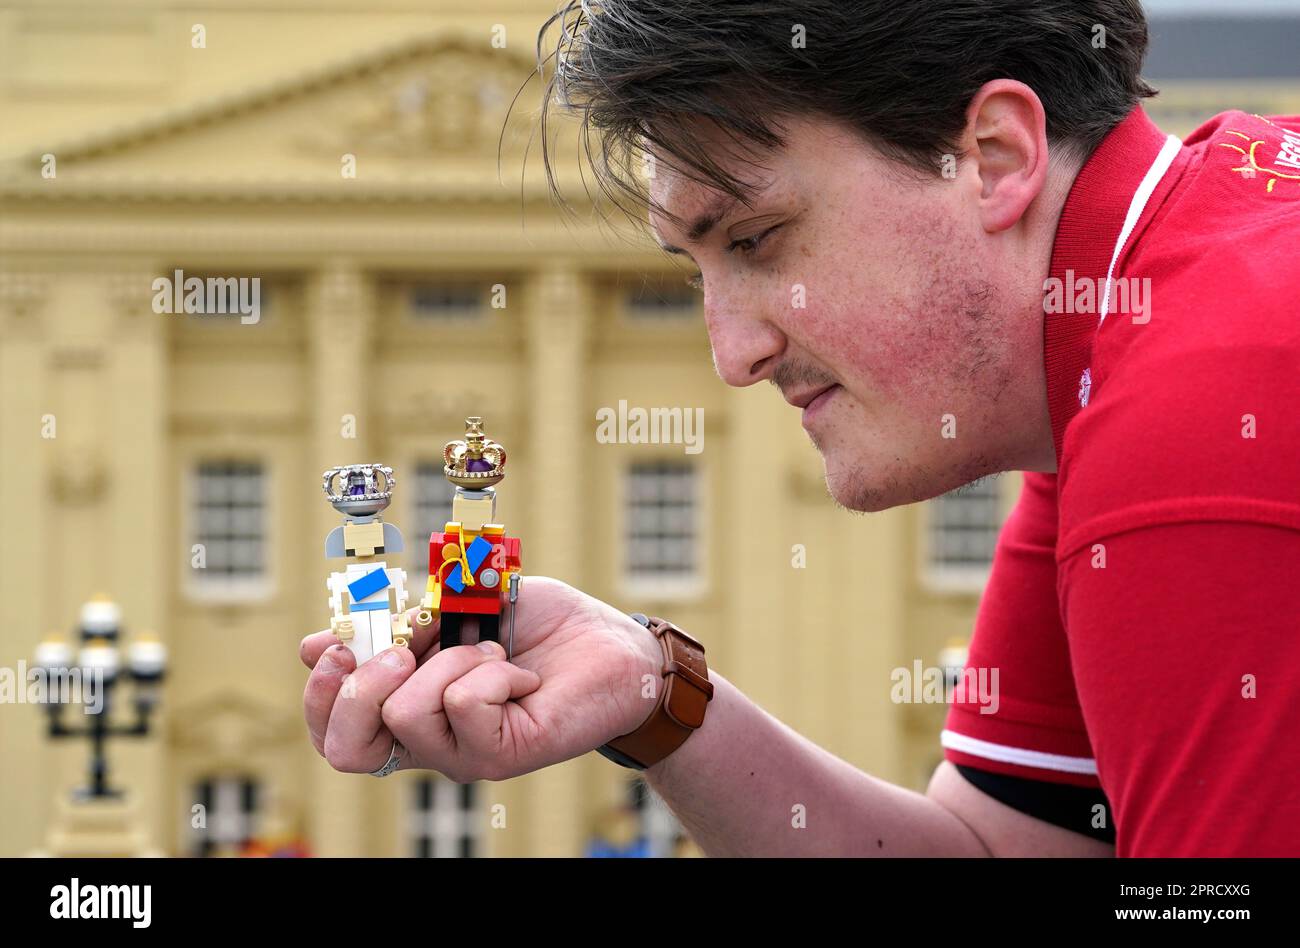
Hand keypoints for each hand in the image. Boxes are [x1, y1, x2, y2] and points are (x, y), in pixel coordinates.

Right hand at [299, 577, 662, 781]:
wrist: (611, 645)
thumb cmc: (537, 625)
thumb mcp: (454, 610)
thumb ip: (395, 629)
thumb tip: (317, 646)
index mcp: (408, 706)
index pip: (333, 731)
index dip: (320, 692)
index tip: (341, 642)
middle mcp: (428, 741)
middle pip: (346, 747)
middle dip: (360, 687)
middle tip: (405, 651)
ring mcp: (462, 754)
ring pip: (406, 712)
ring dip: (450, 661)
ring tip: (492, 654)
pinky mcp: (501, 755)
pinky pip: (463, 705)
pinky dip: (491, 672)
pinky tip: (521, 676)